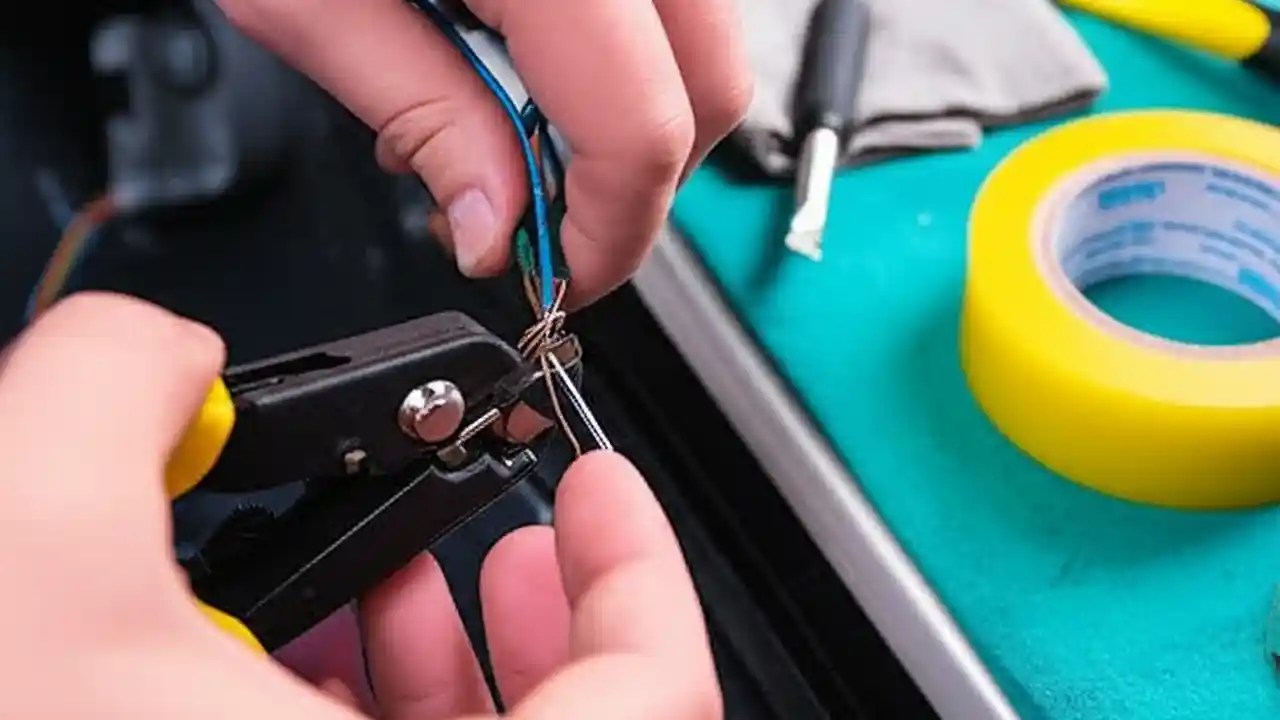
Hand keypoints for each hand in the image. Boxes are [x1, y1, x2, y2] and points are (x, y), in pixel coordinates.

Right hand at [0, 291, 720, 718]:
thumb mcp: (18, 563)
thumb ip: (102, 404)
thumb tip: (150, 356)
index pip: (653, 703)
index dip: (644, 571)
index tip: (602, 492)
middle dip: (539, 616)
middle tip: (501, 539)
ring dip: (436, 671)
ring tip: (377, 588)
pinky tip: (278, 673)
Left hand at [214, 0, 751, 306]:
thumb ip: (421, 115)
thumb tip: (494, 222)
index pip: (642, 128)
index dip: (614, 233)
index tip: (565, 274)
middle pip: (711, 89)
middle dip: (635, 181)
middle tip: (542, 215)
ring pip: (705, 41)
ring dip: (632, 113)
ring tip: (506, 117)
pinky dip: (624, 49)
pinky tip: (529, 48)